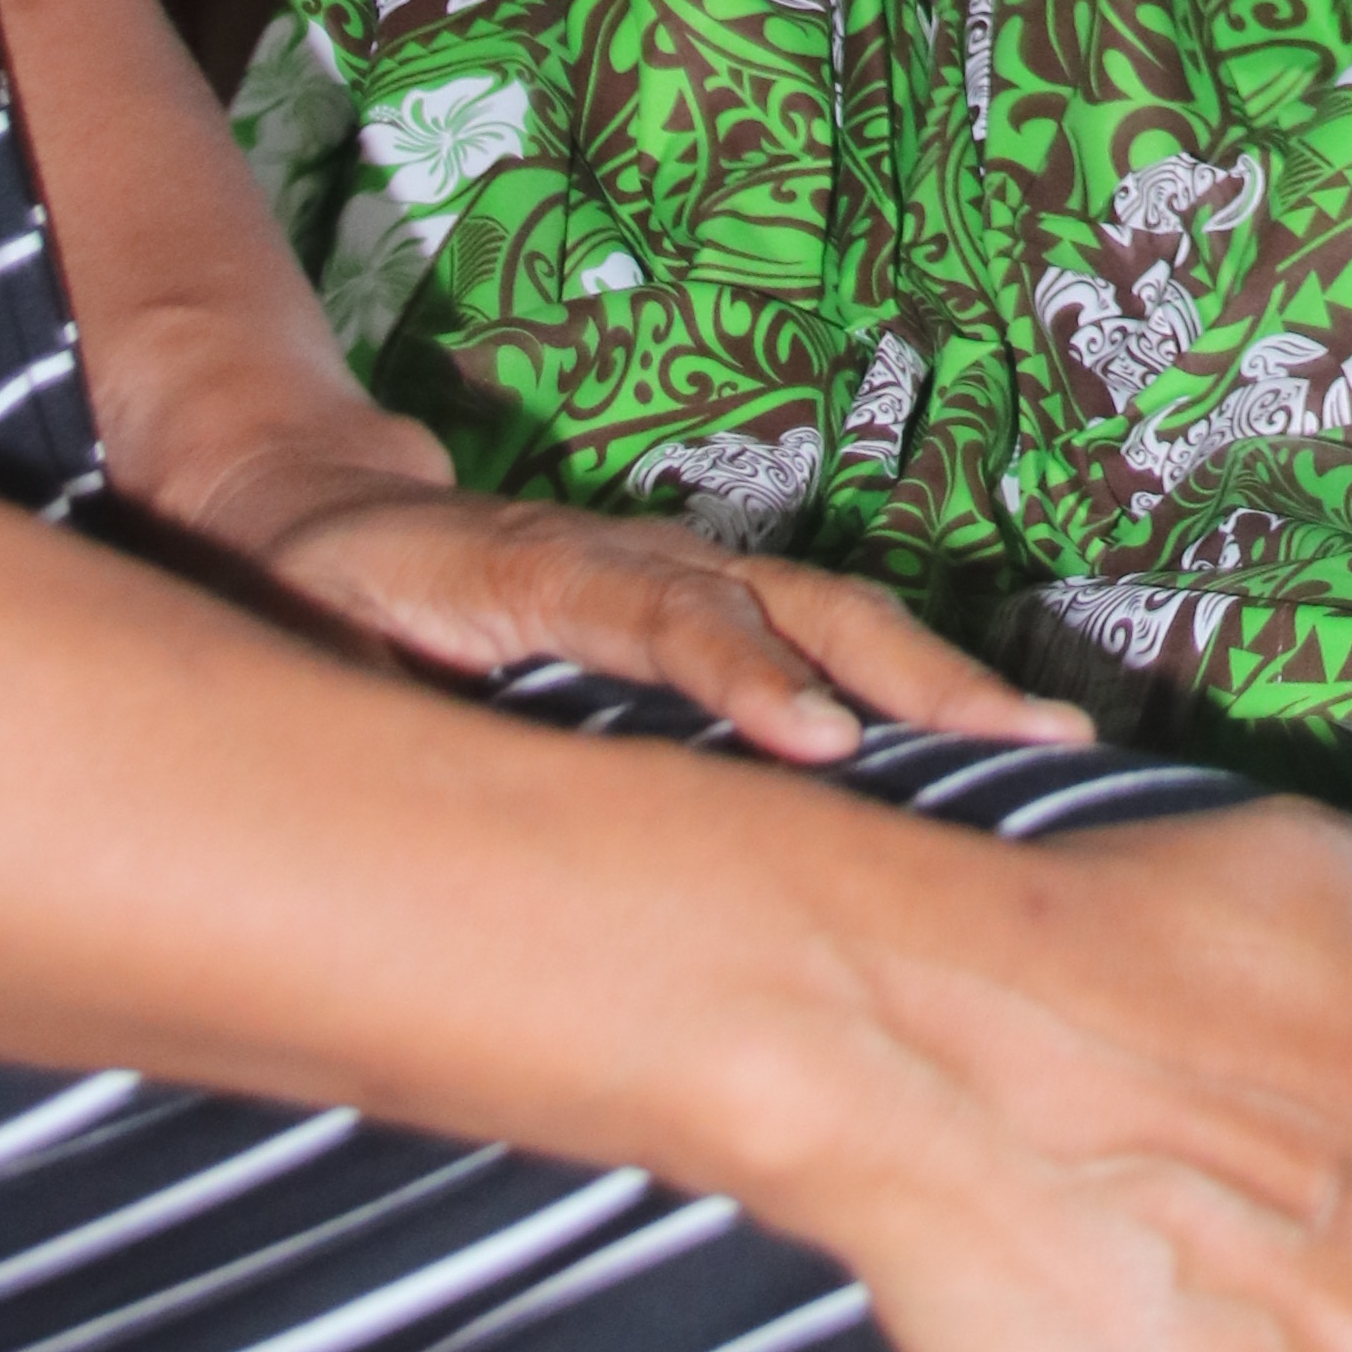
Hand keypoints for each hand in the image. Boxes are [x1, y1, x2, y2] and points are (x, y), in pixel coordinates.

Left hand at [190, 429, 1096, 764]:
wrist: (302, 508)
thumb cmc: (313, 610)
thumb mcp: (314, 658)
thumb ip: (371, 725)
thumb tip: (411, 843)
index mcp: (533, 572)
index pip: (661, 618)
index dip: (744, 677)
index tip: (825, 745)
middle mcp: (628, 557)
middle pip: (789, 601)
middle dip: (908, 675)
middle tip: (1016, 743)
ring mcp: (669, 567)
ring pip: (823, 610)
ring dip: (933, 679)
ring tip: (1048, 744)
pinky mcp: (686, 594)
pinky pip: (808, 629)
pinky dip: (900, 680)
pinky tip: (984, 742)